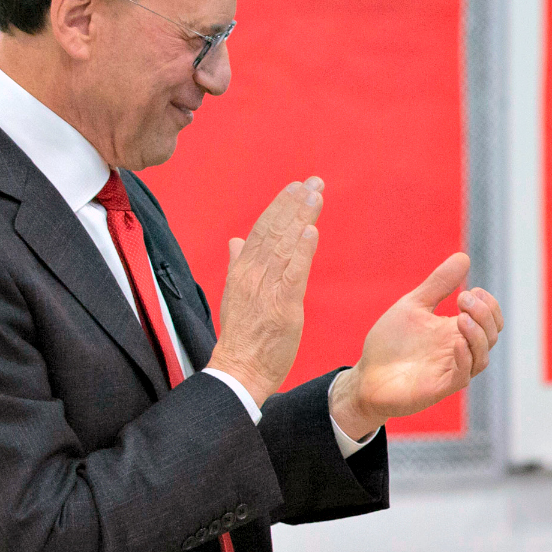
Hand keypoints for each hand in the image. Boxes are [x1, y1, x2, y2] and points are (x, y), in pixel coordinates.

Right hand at [206, 178, 322, 405]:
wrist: (239, 369)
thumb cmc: (243, 335)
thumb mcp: (236, 294)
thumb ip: (238, 264)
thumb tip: (236, 240)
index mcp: (243, 270)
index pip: (262, 230)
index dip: (280, 206)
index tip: (296, 186)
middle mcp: (252, 275)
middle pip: (274, 231)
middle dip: (294, 203)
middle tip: (314, 181)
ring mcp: (266, 289)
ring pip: (284, 246)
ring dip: (300, 218)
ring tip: (315, 195)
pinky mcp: (281, 307)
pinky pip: (292, 274)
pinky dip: (301, 252)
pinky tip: (311, 232)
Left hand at [327, 252, 502, 438]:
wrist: (366, 375)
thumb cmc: (391, 343)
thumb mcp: (414, 306)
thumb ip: (438, 285)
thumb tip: (464, 257)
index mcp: (457, 331)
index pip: (492, 320)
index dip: (489, 305)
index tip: (469, 290)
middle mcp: (460, 350)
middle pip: (492, 335)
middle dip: (484, 314)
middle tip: (462, 299)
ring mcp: (451, 370)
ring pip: (482, 356)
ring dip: (477, 335)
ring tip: (462, 317)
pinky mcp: (439, 387)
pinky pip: (463, 375)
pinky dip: (464, 358)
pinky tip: (456, 341)